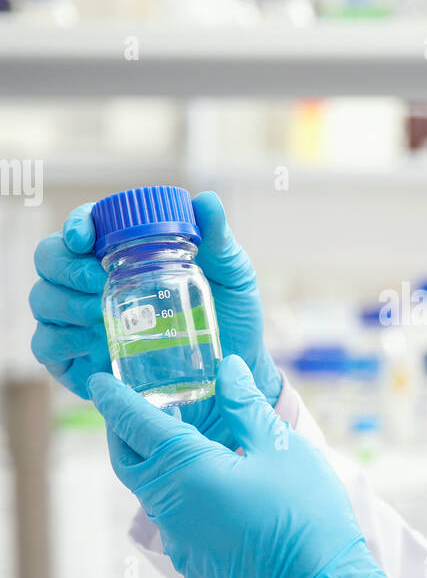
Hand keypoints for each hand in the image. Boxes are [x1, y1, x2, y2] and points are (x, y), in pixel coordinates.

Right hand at [30, 192, 281, 435]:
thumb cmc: (230, 319)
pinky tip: (90, 341)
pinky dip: (61, 339)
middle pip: (49, 258)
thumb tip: (206, 201)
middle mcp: (92, 282)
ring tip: (100, 313)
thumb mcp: (232, 277)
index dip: (77, 225)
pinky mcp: (76, 360)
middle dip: (65, 266)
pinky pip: (46, 345)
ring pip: (42, 299)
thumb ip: (219, 241)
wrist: (232, 376)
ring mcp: (80, 321)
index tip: (86, 239)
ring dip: (65, 302)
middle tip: (99, 281)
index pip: (85, 226)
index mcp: (124, 253)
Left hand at [88, 355, 400, 577]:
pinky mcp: (195, 562)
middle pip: (129, 463)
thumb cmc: (305, 514)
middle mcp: (170, 508)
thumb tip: (227, 370)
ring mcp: (179, 540)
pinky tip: (207, 486)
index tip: (98, 382)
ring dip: (152, 464)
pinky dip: (176, 494)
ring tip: (176, 439)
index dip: (115, 400)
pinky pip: (173, 520)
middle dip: (123, 433)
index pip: (135, 425)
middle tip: (130, 407)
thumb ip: (246, 406)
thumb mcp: (282, 447)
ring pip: (150, 493)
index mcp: (186, 470)